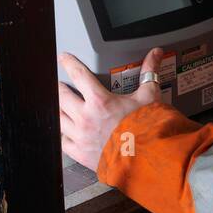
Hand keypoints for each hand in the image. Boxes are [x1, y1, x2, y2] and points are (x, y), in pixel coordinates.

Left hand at [59, 47, 163, 171]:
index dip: (69, 63)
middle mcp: (85, 117)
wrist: (146, 158)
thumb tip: (155, 54)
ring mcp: (80, 135)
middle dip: (59, 86)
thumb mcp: (149, 96)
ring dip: (57, 109)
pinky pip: (61, 140)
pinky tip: (64, 130)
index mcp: (100, 100)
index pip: (78, 75)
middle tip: (59, 83)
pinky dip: (61, 133)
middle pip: (61, 95)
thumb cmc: (147, 128)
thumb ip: (149, 72)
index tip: (64, 58)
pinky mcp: (79, 152)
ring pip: (58, 117)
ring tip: (59, 105)